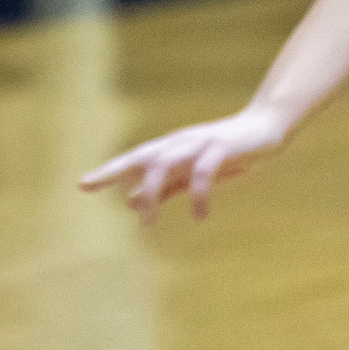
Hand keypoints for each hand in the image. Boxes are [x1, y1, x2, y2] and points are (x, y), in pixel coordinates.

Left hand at [79, 105, 295, 222]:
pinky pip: (203, 172)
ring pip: (164, 162)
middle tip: (97, 196)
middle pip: (141, 157)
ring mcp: (198, 143)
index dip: (109, 172)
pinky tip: (199, 216)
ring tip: (147, 222)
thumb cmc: (226, 151)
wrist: (266, 127)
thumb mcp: (190, 173)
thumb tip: (131, 203)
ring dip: (152, 191)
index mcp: (170, 148)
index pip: (133, 159)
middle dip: (117, 173)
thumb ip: (164, 187)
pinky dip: (198, 195)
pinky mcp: (221, 148)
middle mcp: (178, 143)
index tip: (83, 185)